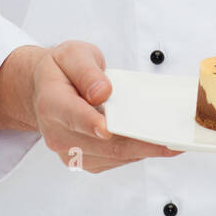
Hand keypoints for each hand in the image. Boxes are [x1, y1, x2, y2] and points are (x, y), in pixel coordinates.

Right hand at [32, 41, 182, 173]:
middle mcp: (58, 133)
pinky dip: (135, 153)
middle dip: (139, 144)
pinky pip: (113, 161)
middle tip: (171, 141)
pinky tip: (154, 144)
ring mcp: (70, 151)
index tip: (108, 128)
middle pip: (102, 144)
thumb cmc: (61, 70)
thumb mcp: (72, 54)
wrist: (43, 91)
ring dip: (143, 151)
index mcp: (52, 103)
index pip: (74, 115)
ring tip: (172, 143)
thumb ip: (86, 70)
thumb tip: (101, 91)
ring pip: (113, 156)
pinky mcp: (82, 160)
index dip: (91, 123)